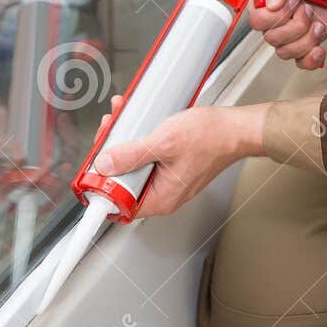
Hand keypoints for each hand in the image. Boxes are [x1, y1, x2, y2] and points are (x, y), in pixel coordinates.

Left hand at [92, 99, 267, 218]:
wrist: (236, 127)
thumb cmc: (212, 138)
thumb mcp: (165, 142)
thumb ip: (132, 154)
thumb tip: (105, 163)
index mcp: (161, 198)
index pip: (120, 205)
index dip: (101, 188)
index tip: (90, 173)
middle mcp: (163, 193)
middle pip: (122, 182)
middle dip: (110, 155)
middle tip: (106, 135)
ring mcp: (167, 179)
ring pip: (133, 166)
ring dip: (123, 143)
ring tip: (120, 121)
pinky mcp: (170, 165)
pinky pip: (146, 157)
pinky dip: (137, 139)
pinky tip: (135, 122)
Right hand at [248, 0, 326, 69]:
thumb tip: (272, 3)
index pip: (257, 19)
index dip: (275, 16)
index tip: (292, 1)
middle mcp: (276, 16)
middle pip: (271, 38)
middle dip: (294, 26)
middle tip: (307, 8)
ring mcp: (291, 30)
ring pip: (285, 51)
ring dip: (305, 39)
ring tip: (317, 21)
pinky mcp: (307, 41)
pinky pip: (300, 62)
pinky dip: (310, 58)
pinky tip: (319, 46)